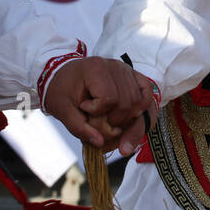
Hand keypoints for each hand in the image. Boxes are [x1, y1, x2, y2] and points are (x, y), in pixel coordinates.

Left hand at [43, 57, 157, 155]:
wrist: (62, 74)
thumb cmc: (61, 89)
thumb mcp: (62, 109)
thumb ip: (78, 127)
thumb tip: (100, 143)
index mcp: (96, 68)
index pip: (109, 99)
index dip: (98, 112)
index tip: (84, 109)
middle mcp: (116, 66)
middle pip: (128, 102)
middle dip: (116, 122)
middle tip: (100, 126)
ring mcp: (127, 70)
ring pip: (140, 102)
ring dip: (129, 120)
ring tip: (113, 125)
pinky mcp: (133, 76)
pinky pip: (147, 94)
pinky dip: (143, 110)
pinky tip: (133, 118)